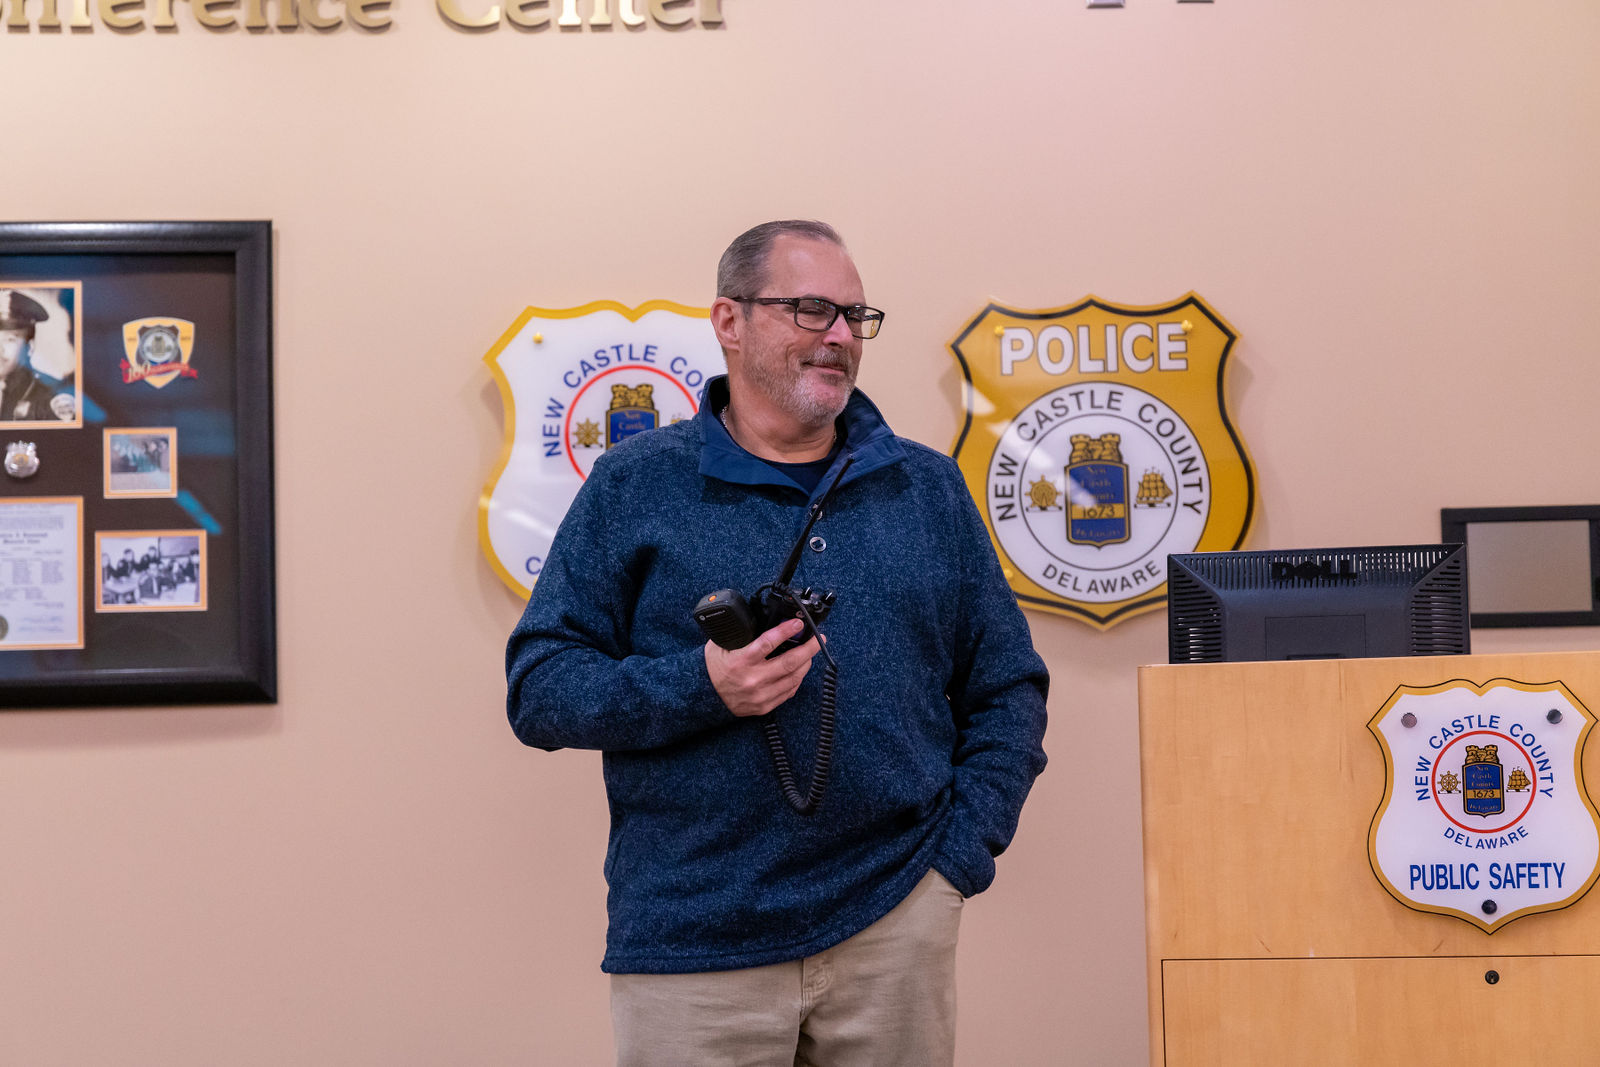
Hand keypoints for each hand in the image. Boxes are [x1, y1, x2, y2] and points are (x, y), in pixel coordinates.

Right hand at [705, 618, 820, 717]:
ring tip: (810, 653)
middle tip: (819, 639)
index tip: (798, 623)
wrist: (704, 695)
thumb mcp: (722, 644)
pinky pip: (789, 692)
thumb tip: (767, 621)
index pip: (769, 643)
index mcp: (741, 661)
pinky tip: (799, 669)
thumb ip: (743, 634)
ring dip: (806, 663)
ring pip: (794, 678)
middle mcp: (753, 679)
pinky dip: (797, 679)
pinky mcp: (765, 706)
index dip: (787, 631)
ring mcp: (761, 695)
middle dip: (809, 648)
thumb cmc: (714, 667)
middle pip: (790, 662)